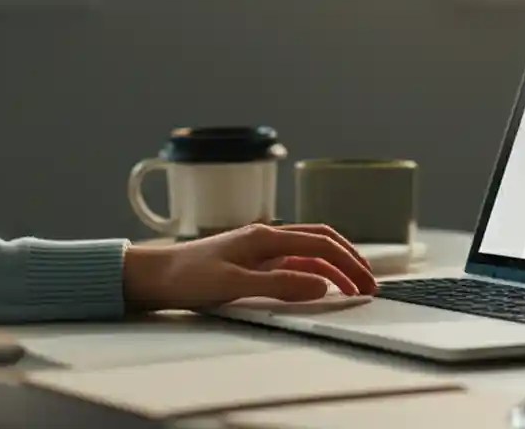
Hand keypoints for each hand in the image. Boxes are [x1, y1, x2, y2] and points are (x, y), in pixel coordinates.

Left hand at [122, 223, 377, 310]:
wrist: (155, 276)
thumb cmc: (187, 277)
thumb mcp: (234, 283)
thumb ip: (279, 284)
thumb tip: (321, 286)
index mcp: (265, 237)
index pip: (320, 244)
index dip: (347, 263)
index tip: (365, 284)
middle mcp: (267, 238)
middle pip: (322, 241)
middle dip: (350, 260)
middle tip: (369, 284)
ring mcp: (261, 249)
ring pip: (310, 250)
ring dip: (335, 266)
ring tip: (353, 286)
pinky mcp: (254, 261)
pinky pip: (295, 262)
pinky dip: (315, 271)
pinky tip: (321, 285)